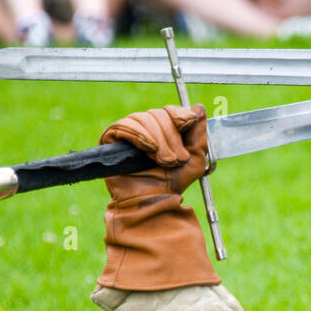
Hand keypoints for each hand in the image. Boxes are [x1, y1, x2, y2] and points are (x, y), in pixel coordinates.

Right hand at [96, 104, 220, 291]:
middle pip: (157, 114)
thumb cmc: (173, 183)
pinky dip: (140, 136)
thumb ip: (199, 133)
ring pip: (143, 119)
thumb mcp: (195, 157)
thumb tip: (199, 107)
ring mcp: (127, 132)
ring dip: (158, 140)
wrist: (153, 203)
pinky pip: (125, 126)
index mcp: (164, 129)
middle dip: (170, 136)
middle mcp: (145, 127)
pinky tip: (149, 150)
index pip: (169, 110)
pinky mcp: (110, 138)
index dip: (179, 114)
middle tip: (176, 159)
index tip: (188, 124)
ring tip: (165, 161)